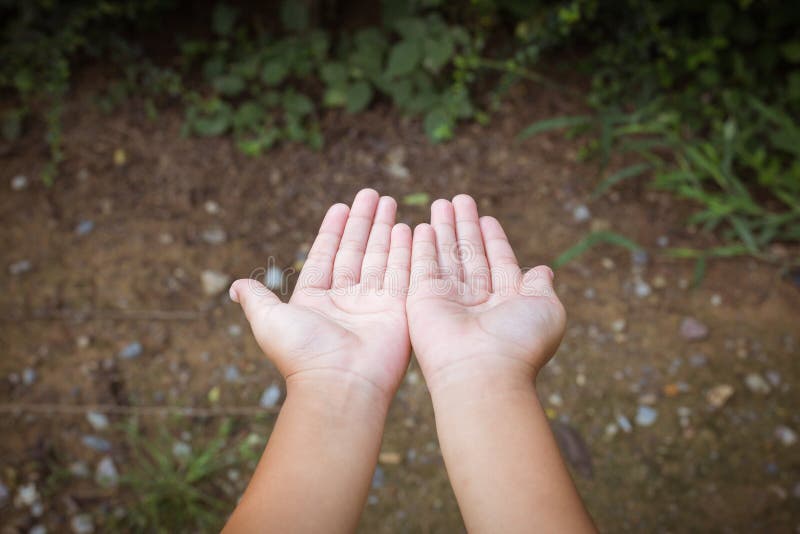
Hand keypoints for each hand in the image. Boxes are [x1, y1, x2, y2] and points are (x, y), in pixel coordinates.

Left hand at [229, 189, 411, 404]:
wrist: (340, 385)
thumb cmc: (302, 354)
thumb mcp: (269, 322)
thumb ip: (258, 298)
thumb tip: (234, 287)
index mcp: (316, 299)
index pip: (326, 255)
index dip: (334, 230)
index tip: (341, 206)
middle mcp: (345, 299)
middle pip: (356, 250)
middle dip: (364, 222)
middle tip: (372, 194)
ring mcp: (373, 304)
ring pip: (380, 257)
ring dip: (386, 230)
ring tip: (390, 202)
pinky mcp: (397, 310)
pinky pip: (402, 273)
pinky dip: (406, 250)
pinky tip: (409, 228)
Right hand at [406, 194, 565, 392]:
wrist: (483, 371)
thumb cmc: (519, 342)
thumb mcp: (546, 309)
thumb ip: (541, 286)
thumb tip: (545, 269)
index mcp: (506, 301)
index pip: (498, 261)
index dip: (493, 239)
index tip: (488, 217)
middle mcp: (477, 300)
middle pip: (470, 253)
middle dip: (465, 226)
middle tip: (460, 199)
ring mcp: (449, 299)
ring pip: (446, 255)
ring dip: (443, 228)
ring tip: (441, 201)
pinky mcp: (423, 300)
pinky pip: (422, 267)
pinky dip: (422, 247)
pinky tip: (421, 227)